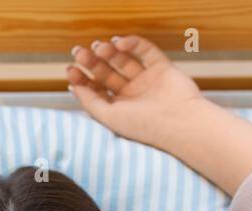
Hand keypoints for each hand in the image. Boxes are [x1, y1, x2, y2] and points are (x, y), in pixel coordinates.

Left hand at [66, 35, 207, 148]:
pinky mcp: (162, 68)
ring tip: (99, 47)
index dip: (83, 78)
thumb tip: (73, 86)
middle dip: (92, 62)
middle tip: (80, 52)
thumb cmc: (145, 126)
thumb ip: (90, 102)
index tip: (71, 69)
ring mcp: (147, 80)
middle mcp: (132, 95)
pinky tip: (119, 43)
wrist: (180, 122)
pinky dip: (132, 44)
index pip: (97, 90)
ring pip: (124, 60)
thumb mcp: (110, 117)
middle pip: (107, 73)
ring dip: (109, 52)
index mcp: (119, 109)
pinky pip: (145, 51)